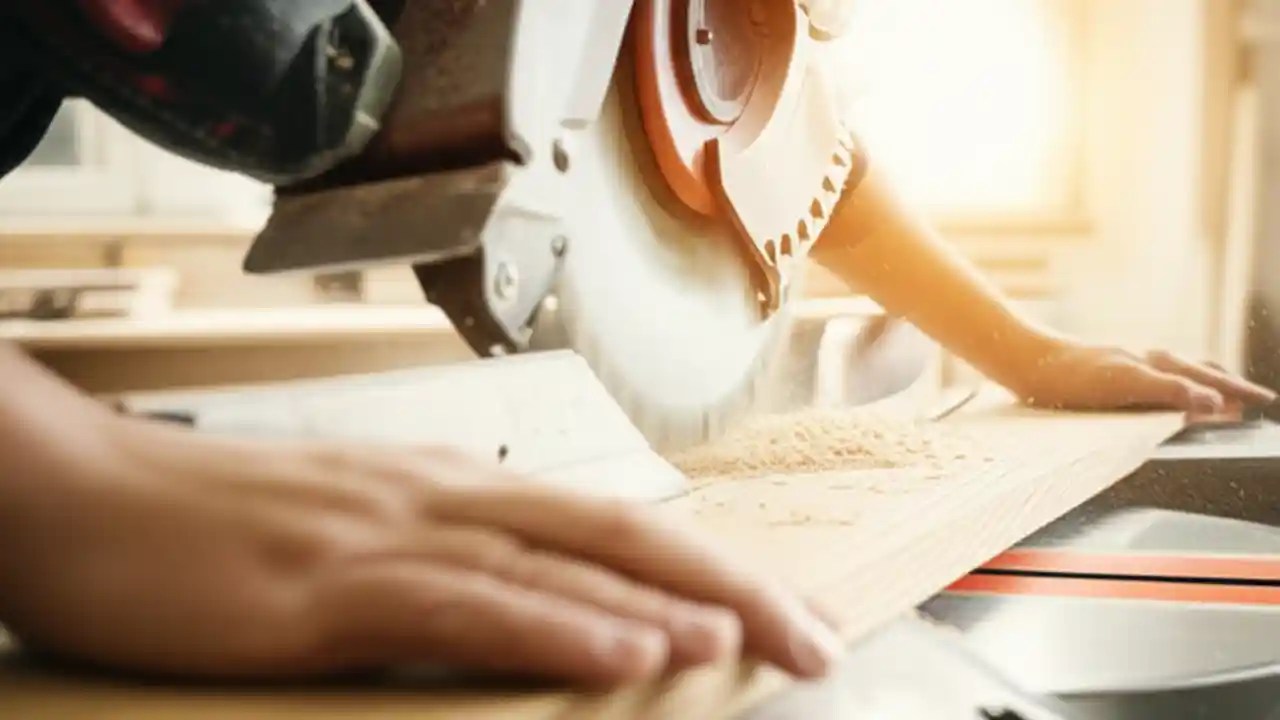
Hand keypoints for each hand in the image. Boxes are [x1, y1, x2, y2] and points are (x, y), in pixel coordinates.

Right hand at [0, 417, 838, 686]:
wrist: (82, 496)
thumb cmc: (213, 523)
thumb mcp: (349, 535)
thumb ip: (440, 564)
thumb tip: (527, 607)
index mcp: (452, 489)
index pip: (611, 519)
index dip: (707, 563)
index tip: (778, 608)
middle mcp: (443, 497)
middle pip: (623, 530)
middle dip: (733, 585)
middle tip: (818, 637)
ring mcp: (389, 536)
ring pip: (564, 562)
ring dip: (672, 606)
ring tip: (762, 642)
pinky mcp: (329, 589)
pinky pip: (469, 604)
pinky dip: (562, 626)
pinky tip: (628, 651)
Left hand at [1010, 340, 1276, 418]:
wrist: (1026, 363)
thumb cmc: (1070, 376)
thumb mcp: (1124, 384)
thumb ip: (1168, 391)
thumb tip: (1214, 402)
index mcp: (1157, 364)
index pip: (1210, 379)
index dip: (1237, 392)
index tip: (1264, 403)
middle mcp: (1147, 361)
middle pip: (1199, 372)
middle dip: (1228, 388)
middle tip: (1252, 402)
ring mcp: (1128, 366)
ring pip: (1178, 375)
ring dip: (1202, 387)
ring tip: (1218, 402)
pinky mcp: (1109, 375)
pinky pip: (1154, 382)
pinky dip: (1173, 390)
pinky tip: (1162, 401)